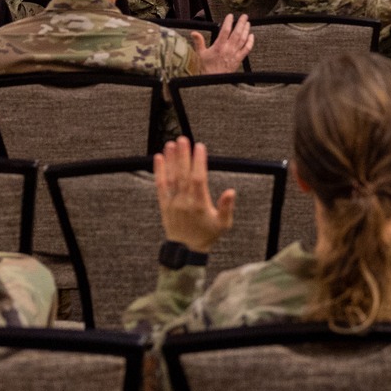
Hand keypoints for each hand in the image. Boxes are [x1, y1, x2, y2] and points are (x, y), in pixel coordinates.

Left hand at [152, 137, 235, 253]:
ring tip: (170, 144)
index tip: (200, 147)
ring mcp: (172, 202)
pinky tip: (158, 158)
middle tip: (182, 139)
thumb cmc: (207, 235)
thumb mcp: (223, 224)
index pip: (198, 179)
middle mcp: (184, 201)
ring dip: (170, 160)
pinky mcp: (164, 204)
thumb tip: (231, 192)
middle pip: (183, 174)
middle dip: (182, 156)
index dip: (198, 162)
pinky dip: (159, 171)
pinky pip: (160, 186)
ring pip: (170, 178)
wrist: (186, 251)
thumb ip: (227, 207)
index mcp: (199, 204)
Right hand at [192, 14, 254, 73]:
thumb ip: (199, 42)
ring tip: (248, 23)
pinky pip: (247, 49)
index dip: (229, 22)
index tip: (230, 16)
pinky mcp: (239, 59)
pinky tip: (251, 36)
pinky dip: (250, 42)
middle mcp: (228, 49)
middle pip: (237, 33)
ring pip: (243, 39)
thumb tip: (194, 33)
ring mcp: (235, 54)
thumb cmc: (207, 68)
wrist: (214, 80)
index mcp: (219, 46)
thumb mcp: (201, 54)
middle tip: (244, 16)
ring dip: (246, 30)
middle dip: (241, 23)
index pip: (225, 30)